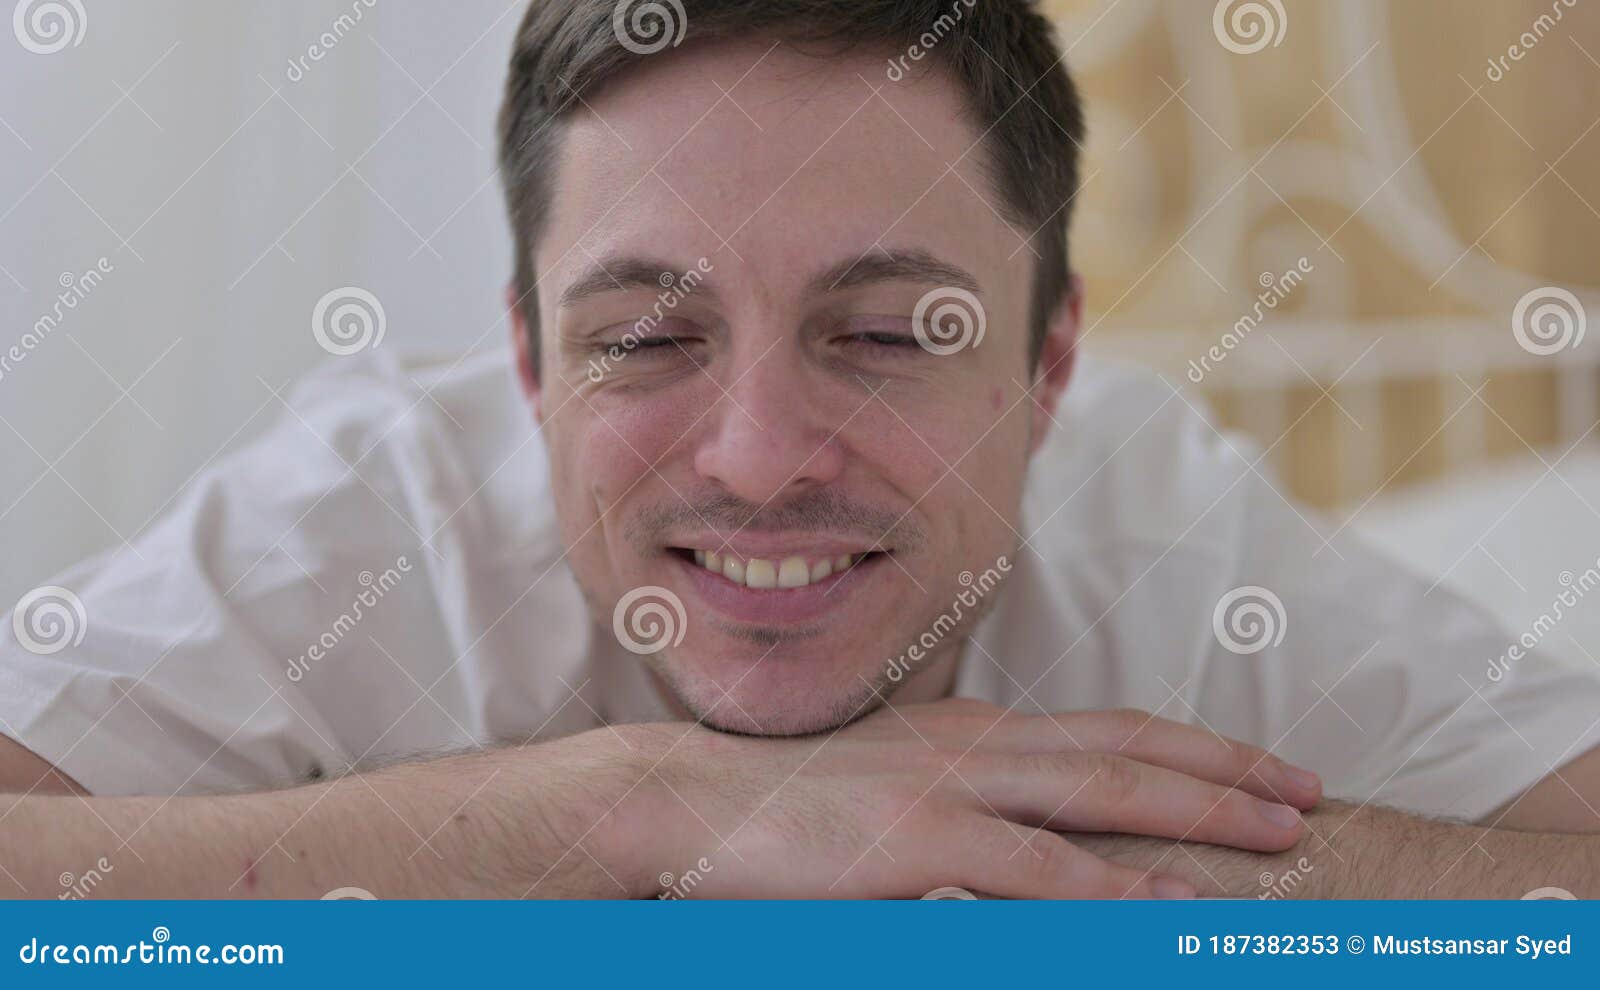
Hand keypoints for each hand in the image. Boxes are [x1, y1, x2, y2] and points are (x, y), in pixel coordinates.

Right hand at [601, 698, 1320, 897]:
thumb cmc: (780, 812)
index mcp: (971, 733)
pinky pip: (1043, 874)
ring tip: (1280, 841)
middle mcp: (976, 745)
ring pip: (1106, 797)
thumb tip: (1020, 841)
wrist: (684, 804)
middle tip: (1308, 791)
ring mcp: (951, 787)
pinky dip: (1118, 893)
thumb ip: (958, 805)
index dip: (1191, 746)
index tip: (1258, 766)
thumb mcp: (884, 792)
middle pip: (1128, 751)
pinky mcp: (922, 842)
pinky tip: (1175, 912)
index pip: (1106, 731)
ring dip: (1201, 815)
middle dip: (1226, 769)